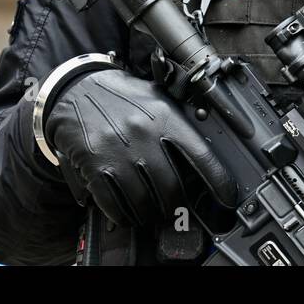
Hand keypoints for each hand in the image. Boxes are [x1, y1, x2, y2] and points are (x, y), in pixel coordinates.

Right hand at [45, 68, 236, 226]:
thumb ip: (180, 120)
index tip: (226, 198)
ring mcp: (119, 152)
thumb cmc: (122, 96)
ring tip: (150, 212)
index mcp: (164, 117)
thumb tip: (206, 146)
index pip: (201, 155)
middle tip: (173, 207)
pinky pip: (114, 203)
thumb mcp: (157, 97)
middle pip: (172, 188)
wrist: (77, 88)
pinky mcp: (96, 165)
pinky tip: (126, 213)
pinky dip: (122, 215)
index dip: (218, 182)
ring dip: (149, 214)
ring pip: (144, 201)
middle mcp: (144, 135)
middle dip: (174, 204)